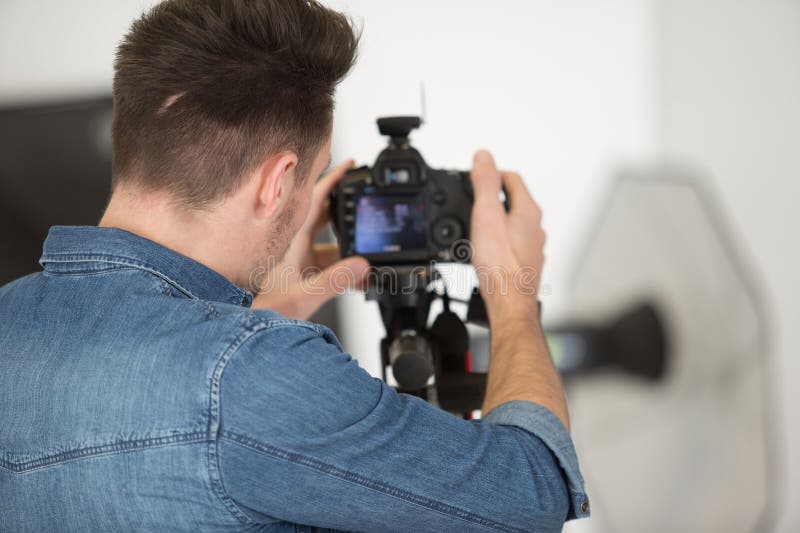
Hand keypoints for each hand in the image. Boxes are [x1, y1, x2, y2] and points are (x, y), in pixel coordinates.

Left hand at [251, 159, 369, 319]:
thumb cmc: (254, 314)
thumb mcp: (300, 297)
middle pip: (324, 217)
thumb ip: (333, 281)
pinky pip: (324, 264)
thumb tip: (361, 266)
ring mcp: (293, 261)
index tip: (351, 165)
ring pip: (326, 243)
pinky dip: (342, 267)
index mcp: (288, 240)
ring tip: (370, 254)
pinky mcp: (296, 278)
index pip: (314, 198)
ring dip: (348, 247)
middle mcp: (290, 246)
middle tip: (369, 205)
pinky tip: (358, 278)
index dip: (334, 180)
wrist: (238, 336)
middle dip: (348, 211)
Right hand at [469, 150, 544, 307]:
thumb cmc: (500, 265)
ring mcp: (532, 247)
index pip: (512, 178)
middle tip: (472, 198)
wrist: (508, 303)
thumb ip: (485, 182)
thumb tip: (484, 156)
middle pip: (513, 200)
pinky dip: (498, 241)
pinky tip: (486, 250)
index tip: (475, 176)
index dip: (492, 173)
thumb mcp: (486, 215)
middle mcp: (534, 227)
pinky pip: (511, 245)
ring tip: (476, 223)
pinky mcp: (525, 264)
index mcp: (527, 211)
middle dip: (493, 196)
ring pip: (513, 224)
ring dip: (496, 219)